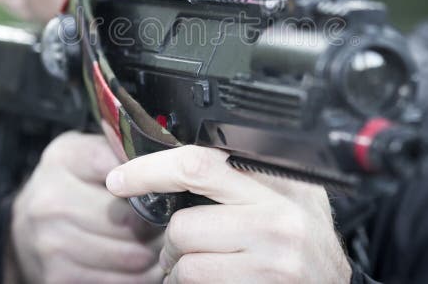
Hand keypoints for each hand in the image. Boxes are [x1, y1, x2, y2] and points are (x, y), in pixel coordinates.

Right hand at [4, 132, 164, 283]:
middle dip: (157, 223)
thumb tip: (164, 157)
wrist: (25, 228)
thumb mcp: (85, 154)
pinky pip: (119, 281)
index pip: (122, 170)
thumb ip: (118, 150)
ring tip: (157, 241)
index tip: (163, 187)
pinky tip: (138, 261)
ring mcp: (51, 242)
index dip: (151, 182)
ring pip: (130, 254)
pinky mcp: (58, 276)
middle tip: (168, 221)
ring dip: (152, 252)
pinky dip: (137, 275)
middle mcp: (51, 200)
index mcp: (64, 159)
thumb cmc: (66, 186)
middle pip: (130, 219)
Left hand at [105, 145, 351, 283]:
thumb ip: (246, 171)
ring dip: (180, 270)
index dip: (150, 171)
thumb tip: (180, 157)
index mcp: (277, 181)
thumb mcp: (291, 192)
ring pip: (186, 262)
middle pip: (184, 224)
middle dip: (170, 242)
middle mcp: (278, 217)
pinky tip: (214, 281)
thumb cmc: (308, 240)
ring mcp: (272, 259)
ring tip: (203, 267)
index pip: (199, 165)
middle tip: (181, 246)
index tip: (119, 179)